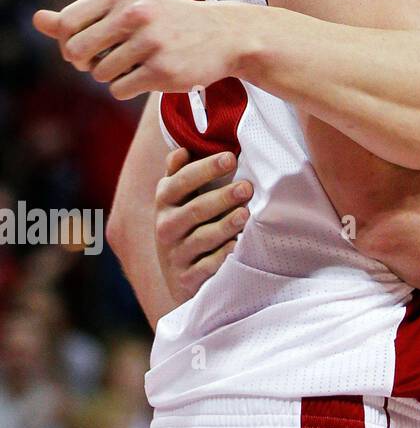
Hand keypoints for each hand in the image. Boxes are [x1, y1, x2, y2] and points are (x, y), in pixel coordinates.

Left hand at [32, 0, 241, 98]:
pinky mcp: (163, 71)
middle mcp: (136, 14)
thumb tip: (37, 20)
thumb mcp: (130, 7)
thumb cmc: (170, 20)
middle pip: (76, 52)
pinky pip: (120, 90)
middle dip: (86, 63)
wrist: (227, 35)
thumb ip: (82, 16)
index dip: (71, 41)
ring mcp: (151, 43)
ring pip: (100, 74)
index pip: (67, 24)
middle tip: (108, 60)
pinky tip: (150, 75)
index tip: (91, 45)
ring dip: (112, 76)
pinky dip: (129, 88)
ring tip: (137, 65)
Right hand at [154, 148, 251, 303]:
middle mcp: (166, 227)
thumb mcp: (179, 200)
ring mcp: (175, 255)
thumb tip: (182, 149)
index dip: (204, 169)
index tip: (231, 157)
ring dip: (225, 226)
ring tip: (246, 215)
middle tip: (247, 187)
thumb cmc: (187, 225)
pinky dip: (222, 257)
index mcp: (164, 202)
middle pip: (194, 210)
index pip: (179, 182)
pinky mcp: (186, 279)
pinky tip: (237, 247)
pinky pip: (206, 267)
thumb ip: (180, 173)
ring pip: (201, 239)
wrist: (180, 276)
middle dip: (222, 197)